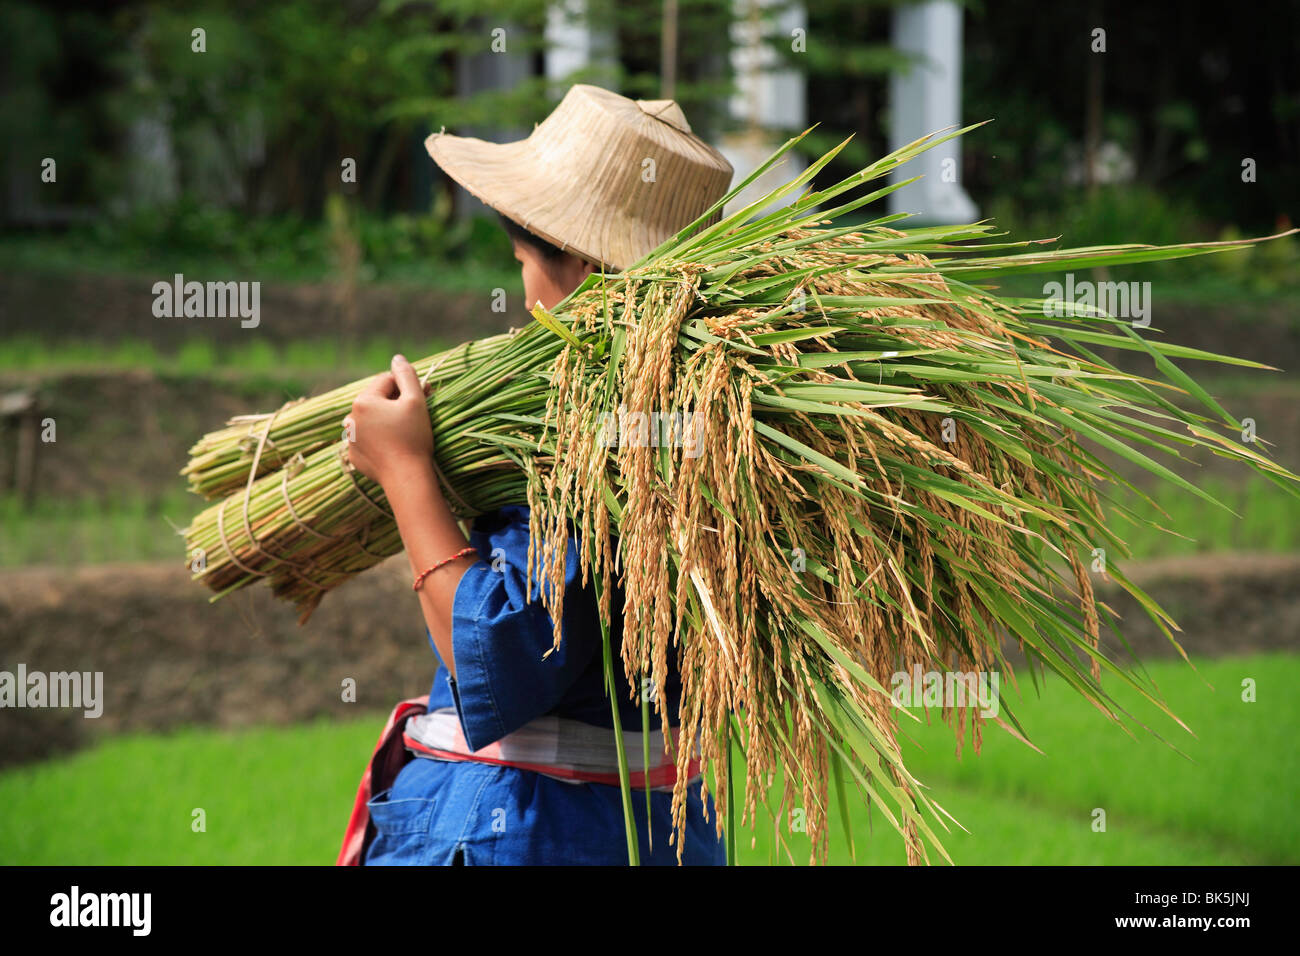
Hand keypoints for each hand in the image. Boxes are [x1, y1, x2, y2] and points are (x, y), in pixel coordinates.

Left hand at [343, 354, 433, 487]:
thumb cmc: (413, 437)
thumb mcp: (415, 401)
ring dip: (388, 420)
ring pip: (373, 420)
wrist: (406, 478)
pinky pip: (369, 440)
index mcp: (363, 401)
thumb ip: (407, 375)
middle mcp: (351, 418)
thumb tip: (397, 358)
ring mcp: (351, 439)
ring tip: (407, 431)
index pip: (386, 381)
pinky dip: (381, 439)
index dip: (407, 385)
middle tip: (418, 414)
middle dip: (397, 403)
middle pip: (378, 400)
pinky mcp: (355, 456)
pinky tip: (396, 446)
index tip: (423, 395)